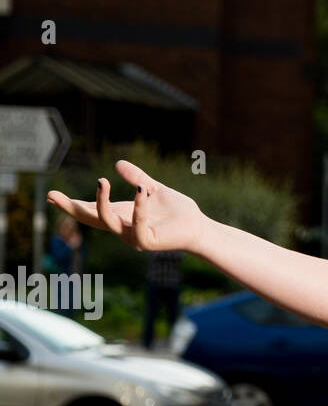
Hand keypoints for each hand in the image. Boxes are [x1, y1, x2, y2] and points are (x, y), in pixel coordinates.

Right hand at [47, 160, 207, 253]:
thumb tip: (117, 163)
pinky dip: (138, 209)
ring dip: (102, 203)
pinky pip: (137, 226)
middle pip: (91, 219)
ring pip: (109, 222)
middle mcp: (123, 228)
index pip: (91, 210)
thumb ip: (137, 178)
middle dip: (71, 208)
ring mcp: (133, 237)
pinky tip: (140, 192)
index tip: (51, 195)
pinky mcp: (148, 242)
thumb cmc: (176, 211)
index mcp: (122, 215)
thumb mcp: (153, 189)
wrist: (198, 226)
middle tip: (53, 196)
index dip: (72, 203)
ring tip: (102, 181)